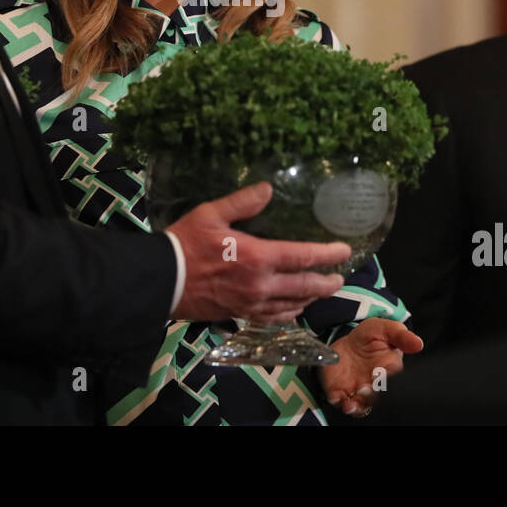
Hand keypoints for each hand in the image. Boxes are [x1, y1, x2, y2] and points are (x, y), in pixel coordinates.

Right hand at [168, 182, 350, 322]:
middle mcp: (261, 284)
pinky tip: (293, 309)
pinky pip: (273, 318)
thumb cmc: (186, 243)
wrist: (162, 281)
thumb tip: (268, 188)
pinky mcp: (240, 315)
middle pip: (305, 286)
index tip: (344, 250)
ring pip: (292, 305)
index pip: (303, 256)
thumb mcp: (212, 213)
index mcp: (258, 257)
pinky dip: (289, 313)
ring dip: (311, 298)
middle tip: (340, 278)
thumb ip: (242, 202)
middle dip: (326, 283)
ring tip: (321, 291)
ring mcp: (251, 304)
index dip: (327, 254)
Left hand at [320, 318, 423, 417]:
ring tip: (352, 403)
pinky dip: (340, 403)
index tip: (380, 374)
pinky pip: (341, 403)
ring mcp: (359, 392)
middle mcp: (376, 385)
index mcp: (390, 371)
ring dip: (358, 406)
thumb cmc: (370, 337)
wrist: (346, 342)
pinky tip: (338, 398)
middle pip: (378, 398)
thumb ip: (401, 335)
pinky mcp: (341, 393)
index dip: (386, 380)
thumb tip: (418, 343)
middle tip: (365, 388)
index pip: (393, 380)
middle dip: (372, 396)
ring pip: (362, 407)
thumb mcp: (385, 329)